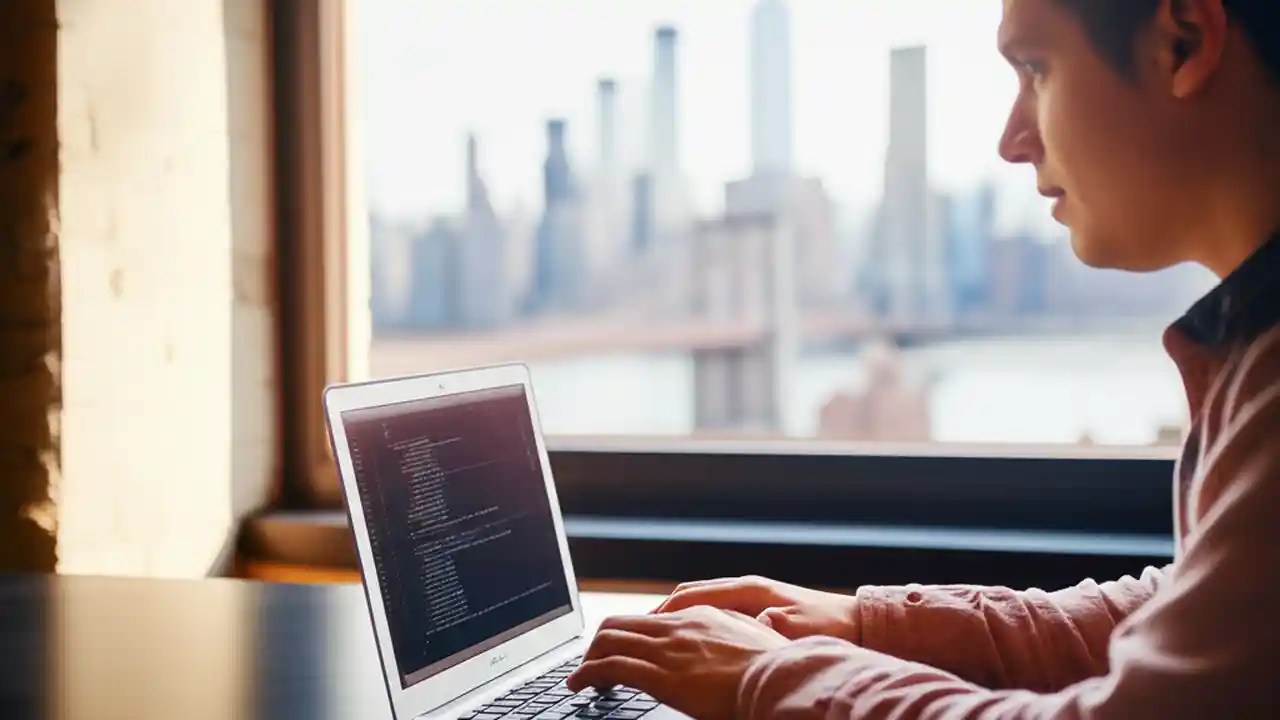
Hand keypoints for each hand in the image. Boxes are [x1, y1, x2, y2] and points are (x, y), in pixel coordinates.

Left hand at [566, 606, 789, 719]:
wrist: (779, 682)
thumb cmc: (775, 669)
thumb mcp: (759, 639)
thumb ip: (746, 632)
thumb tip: (760, 626)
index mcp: (699, 617)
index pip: (649, 618)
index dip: (627, 634)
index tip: (619, 649)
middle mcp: (678, 626)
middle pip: (620, 623)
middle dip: (598, 644)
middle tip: (590, 664)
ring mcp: (668, 649)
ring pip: (609, 641)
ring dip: (588, 660)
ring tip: (580, 678)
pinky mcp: (661, 676)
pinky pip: (611, 667)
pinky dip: (588, 675)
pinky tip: (581, 686)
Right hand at [654, 575, 860, 641]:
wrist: (855, 621)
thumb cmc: (829, 628)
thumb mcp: (801, 630)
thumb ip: (776, 627)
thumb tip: (759, 625)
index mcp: (751, 590)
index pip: (696, 595)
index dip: (667, 610)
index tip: (644, 625)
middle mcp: (746, 587)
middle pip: (691, 594)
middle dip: (662, 611)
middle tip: (637, 630)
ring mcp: (750, 594)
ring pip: (701, 599)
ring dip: (677, 614)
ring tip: (653, 634)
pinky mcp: (757, 604)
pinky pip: (714, 608)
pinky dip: (694, 618)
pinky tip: (687, 636)